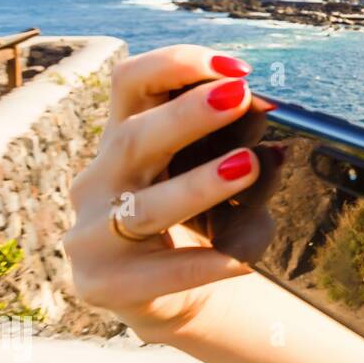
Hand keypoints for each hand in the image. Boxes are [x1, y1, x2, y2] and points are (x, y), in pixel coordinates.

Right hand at [64, 44, 262, 340]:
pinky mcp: (103, 283)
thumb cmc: (207, 221)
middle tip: (241, 97)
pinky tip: (240, 261)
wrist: (185, 297)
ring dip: (200, 184)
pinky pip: (158, 273)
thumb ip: (246, 153)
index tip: (238, 70)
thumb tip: (269, 128)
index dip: (177, 66)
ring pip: (145, 207)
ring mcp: (94, 232)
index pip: (131, 82)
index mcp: (126, 136)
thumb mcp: (234, 182)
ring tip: (249, 166)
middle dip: (188, 115)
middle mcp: (102, 178)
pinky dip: (203, 264)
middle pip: (133, 137)